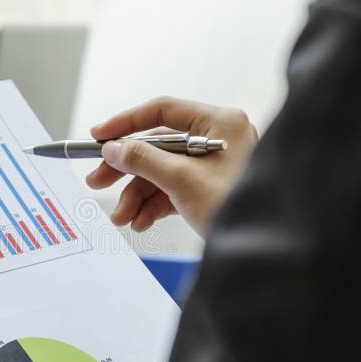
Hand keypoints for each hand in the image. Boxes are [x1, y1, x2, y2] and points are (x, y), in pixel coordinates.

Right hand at [86, 96, 257, 236]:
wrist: (263, 250)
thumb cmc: (237, 207)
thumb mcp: (182, 180)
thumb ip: (142, 159)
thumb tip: (113, 148)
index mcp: (218, 123)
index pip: (162, 111)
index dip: (126, 123)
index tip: (99, 137)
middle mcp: (216, 139)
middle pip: (156, 146)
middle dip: (126, 170)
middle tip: (97, 181)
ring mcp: (212, 166)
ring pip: (160, 172)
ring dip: (136, 196)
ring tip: (121, 217)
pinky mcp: (207, 189)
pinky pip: (171, 190)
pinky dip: (152, 206)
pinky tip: (140, 221)